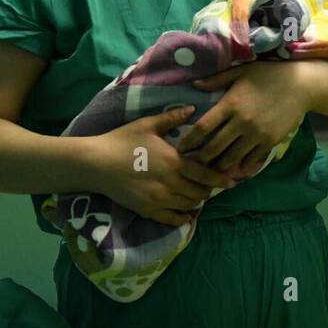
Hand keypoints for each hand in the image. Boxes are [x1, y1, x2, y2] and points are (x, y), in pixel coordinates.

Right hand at [91, 107, 231, 226]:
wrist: (96, 163)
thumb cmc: (122, 141)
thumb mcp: (148, 124)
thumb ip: (173, 118)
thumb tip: (193, 108)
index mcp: (174, 161)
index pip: (205, 174)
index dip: (220, 179)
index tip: (231, 181)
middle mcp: (171, 183)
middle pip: (200, 193)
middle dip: (208, 190)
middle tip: (210, 186)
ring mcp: (159, 199)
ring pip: (189, 206)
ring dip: (196, 201)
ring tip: (198, 195)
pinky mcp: (147, 210)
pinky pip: (172, 219)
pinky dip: (183, 218)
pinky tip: (186, 214)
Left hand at [180, 61, 311, 176]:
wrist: (302, 85)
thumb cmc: (269, 74)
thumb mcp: (242, 71)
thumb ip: (217, 80)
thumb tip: (194, 85)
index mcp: (231, 104)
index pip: (203, 127)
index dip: (189, 140)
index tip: (181, 148)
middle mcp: (241, 122)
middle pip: (214, 147)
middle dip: (200, 158)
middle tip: (191, 164)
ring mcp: (257, 134)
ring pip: (231, 158)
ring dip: (218, 166)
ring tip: (209, 170)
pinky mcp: (270, 142)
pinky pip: (251, 160)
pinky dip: (240, 166)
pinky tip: (233, 169)